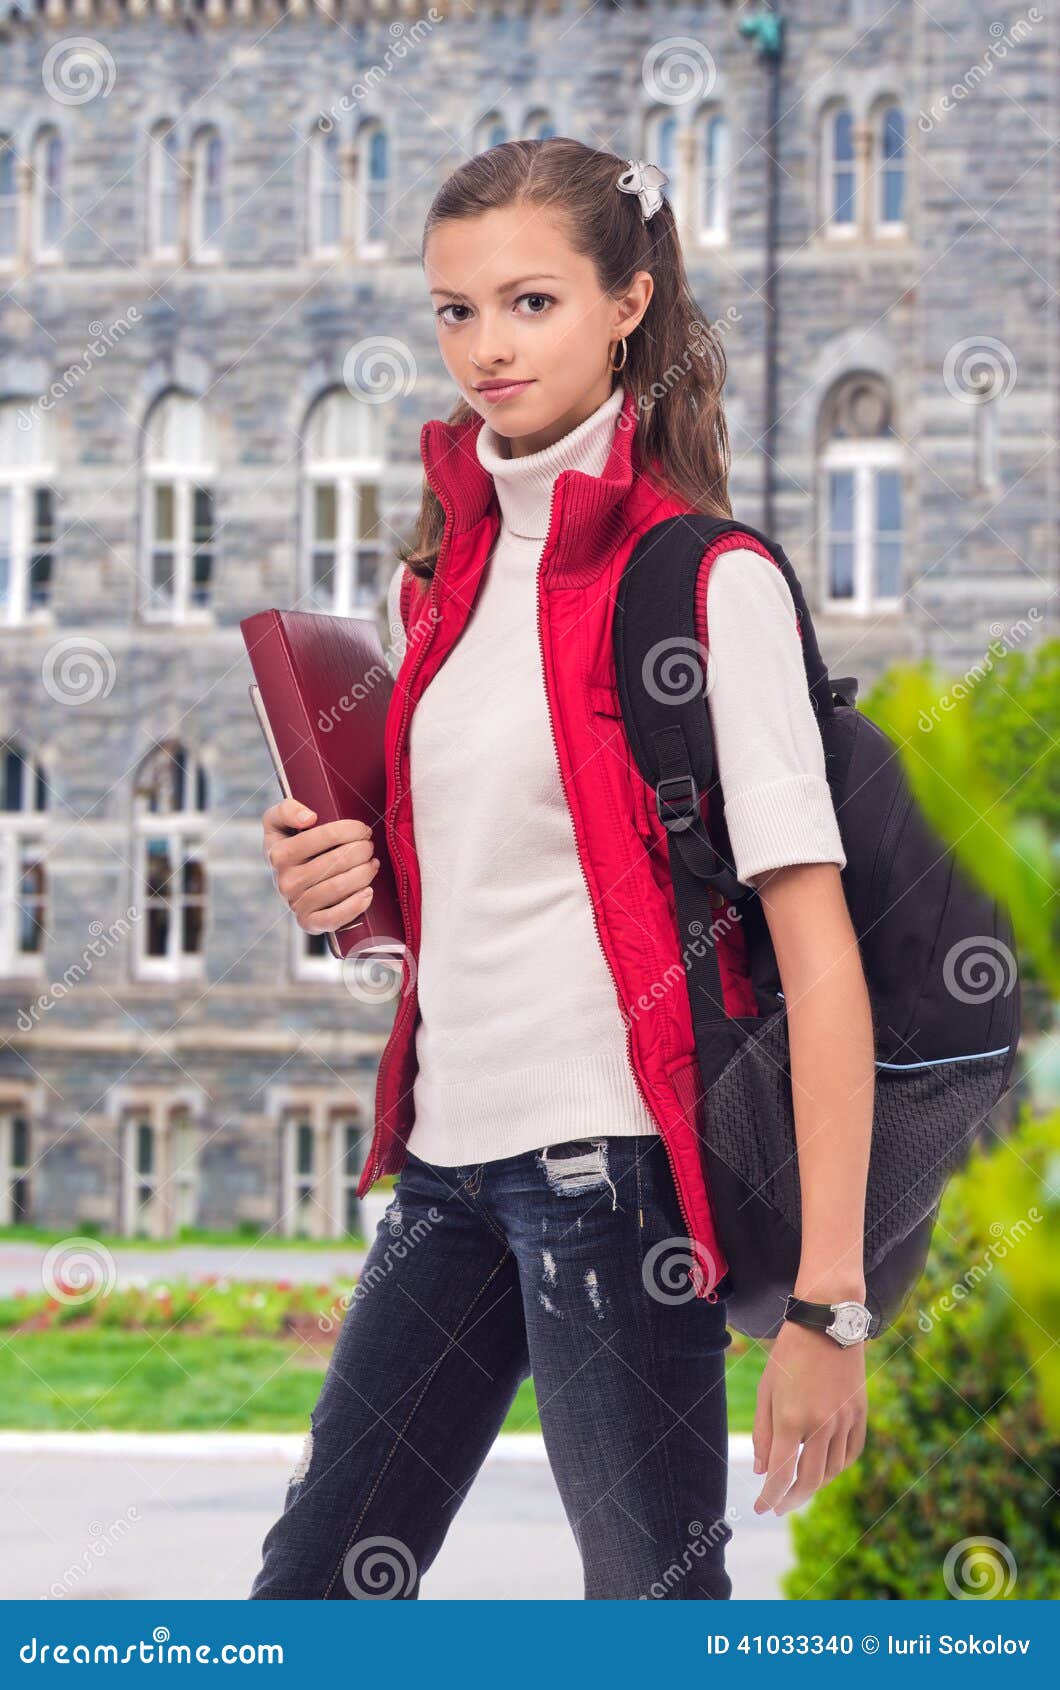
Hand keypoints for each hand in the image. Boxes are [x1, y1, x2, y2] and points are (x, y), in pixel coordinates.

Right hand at [263, 796, 380, 933]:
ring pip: (338, 887)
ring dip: (363, 873)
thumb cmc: (291, 845)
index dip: (348, 830)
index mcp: (277, 854)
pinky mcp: (308, 923)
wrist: (289, 880)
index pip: (320, 837)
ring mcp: (295, 904)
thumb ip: (287, 809)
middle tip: (369, 846)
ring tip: (372, 864)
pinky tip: (368, 892)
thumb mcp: (280, 822)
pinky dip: (355, 905)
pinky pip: (334, 918)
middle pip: (335, 862)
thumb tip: (309, 818)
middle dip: (361, 851)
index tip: (363, 829)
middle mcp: (284, 881)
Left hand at [751, 1318, 867, 1515]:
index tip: (761, 1508)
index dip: (769, 1497)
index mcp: (791, 1419)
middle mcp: (821, 1424)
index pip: (781, 1474)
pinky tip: (825, 1469)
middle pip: (809, 1480)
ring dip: (815, 1485)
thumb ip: (764, 1433)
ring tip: (799, 1487)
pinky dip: (838, 1467)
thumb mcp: (766, 1390)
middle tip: (779, 1506)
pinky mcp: (859, 1413)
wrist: (827, 1322)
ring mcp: (844, 1420)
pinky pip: (851, 1453)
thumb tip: (764, 1471)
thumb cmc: (789, 1354)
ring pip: (832, 1470)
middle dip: (791, 1499)